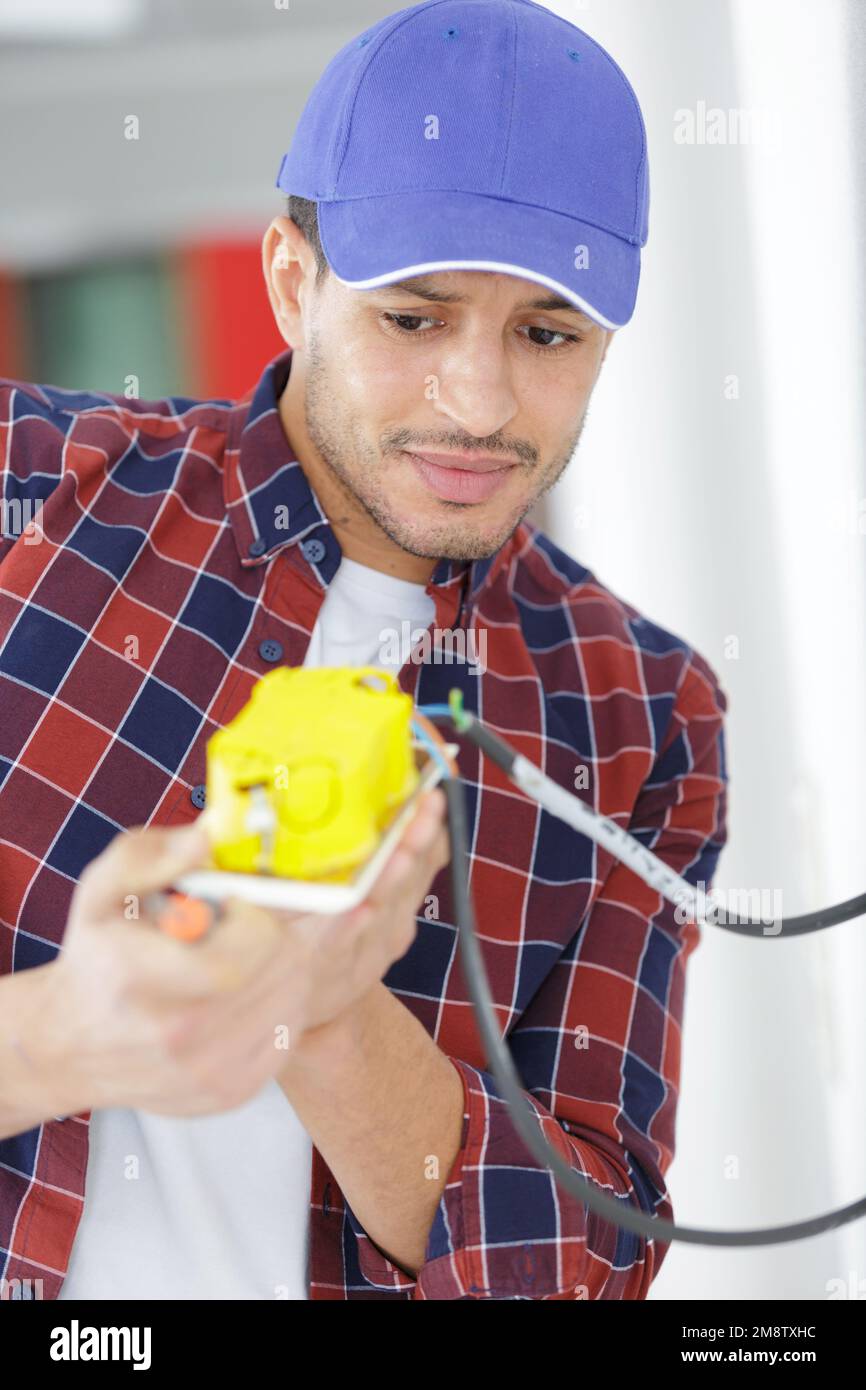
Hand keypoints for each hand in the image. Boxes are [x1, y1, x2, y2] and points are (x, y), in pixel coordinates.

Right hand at [37, 789, 448, 1119]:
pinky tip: (289, 968)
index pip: (241, 953)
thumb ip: (156, 854)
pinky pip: (292, 1033)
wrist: (75, 1043)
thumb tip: (215, 831)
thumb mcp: (106, 890)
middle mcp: (183, 1039)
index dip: (272, 918)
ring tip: (318, 919)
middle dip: (320, 926)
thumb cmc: (97, 956)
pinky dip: (301, 995)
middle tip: (344, 887)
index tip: (278, 889)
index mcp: (147, 983)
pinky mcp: (234, 1092)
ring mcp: (212, 1073)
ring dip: (319, 957)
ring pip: (299, 1004)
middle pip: (286, 975)